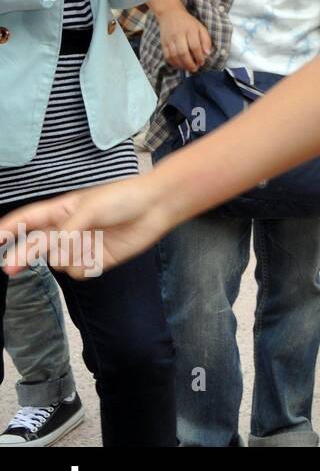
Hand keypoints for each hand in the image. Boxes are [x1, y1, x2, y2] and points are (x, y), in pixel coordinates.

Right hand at [0, 175, 170, 280]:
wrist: (155, 207)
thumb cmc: (122, 199)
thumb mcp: (90, 208)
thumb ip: (68, 231)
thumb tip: (53, 252)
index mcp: (61, 210)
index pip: (27, 220)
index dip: (7, 229)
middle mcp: (67, 230)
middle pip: (35, 246)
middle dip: (21, 256)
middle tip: (8, 268)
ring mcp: (80, 247)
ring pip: (58, 262)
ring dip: (70, 256)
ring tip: (93, 240)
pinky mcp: (95, 261)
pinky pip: (78, 272)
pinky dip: (86, 265)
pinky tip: (101, 252)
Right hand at [156, 4, 211, 72]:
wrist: (170, 14)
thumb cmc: (188, 23)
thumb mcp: (201, 28)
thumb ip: (206, 40)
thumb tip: (207, 53)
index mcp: (190, 30)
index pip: (195, 46)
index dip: (199, 57)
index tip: (202, 62)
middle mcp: (178, 35)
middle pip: (183, 52)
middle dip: (190, 63)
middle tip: (195, 68)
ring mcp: (169, 39)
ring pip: (174, 56)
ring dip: (182, 65)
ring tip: (188, 68)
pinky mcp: (163, 43)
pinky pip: (167, 56)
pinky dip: (173, 63)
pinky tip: (179, 65)